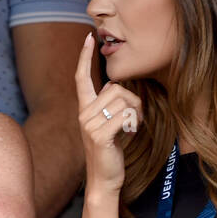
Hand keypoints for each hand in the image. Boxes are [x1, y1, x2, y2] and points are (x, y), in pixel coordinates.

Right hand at [74, 32, 138, 194]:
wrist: (104, 180)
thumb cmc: (110, 152)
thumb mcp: (108, 125)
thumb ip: (108, 105)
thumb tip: (111, 87)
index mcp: (84, 110)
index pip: (81, 78)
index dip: (84, 57)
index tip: (88, 38)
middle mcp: (83, 115)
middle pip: (115, 88)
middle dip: (132, 100)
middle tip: (134, 118)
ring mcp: (89, 126)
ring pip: (122, 101)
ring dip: (135, 112)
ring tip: (132, 127)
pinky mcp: (100, 136)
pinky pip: (124, 116)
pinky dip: (133, 123)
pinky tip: (131, 133)